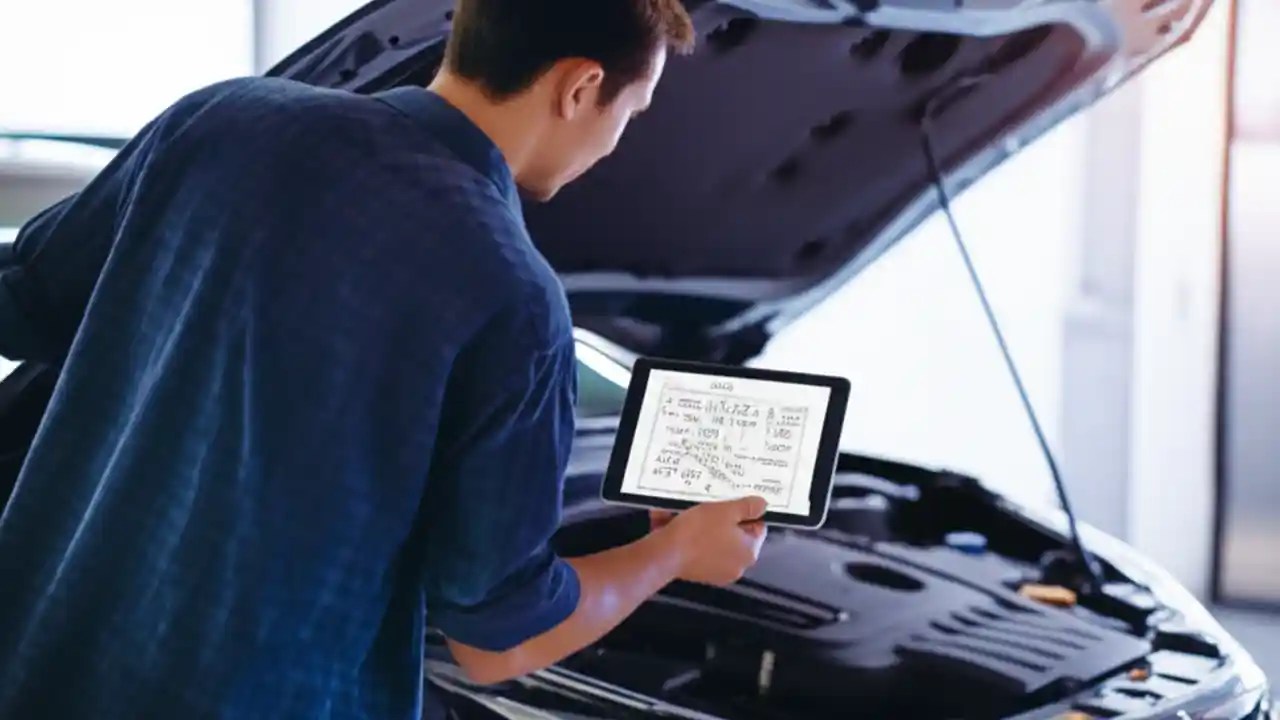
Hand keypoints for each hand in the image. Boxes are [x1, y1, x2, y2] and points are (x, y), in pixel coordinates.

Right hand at [654, 496, 768, 585]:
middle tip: (709, 506)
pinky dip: (693, 538)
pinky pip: (701, 551)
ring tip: (689, 512)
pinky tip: (678, 524)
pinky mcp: (699, 574)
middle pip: (735, 536)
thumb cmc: (699, 530)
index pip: (757, 527)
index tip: (729, 503)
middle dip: (722, 520)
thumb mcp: (726, 510)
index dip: (745, 513)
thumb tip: (763, 506)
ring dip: (705, 527)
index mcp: (749, 552)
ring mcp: (718, 573)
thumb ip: (749, 507)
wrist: (666, 554)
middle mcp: (737, 566)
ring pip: (716, 542)